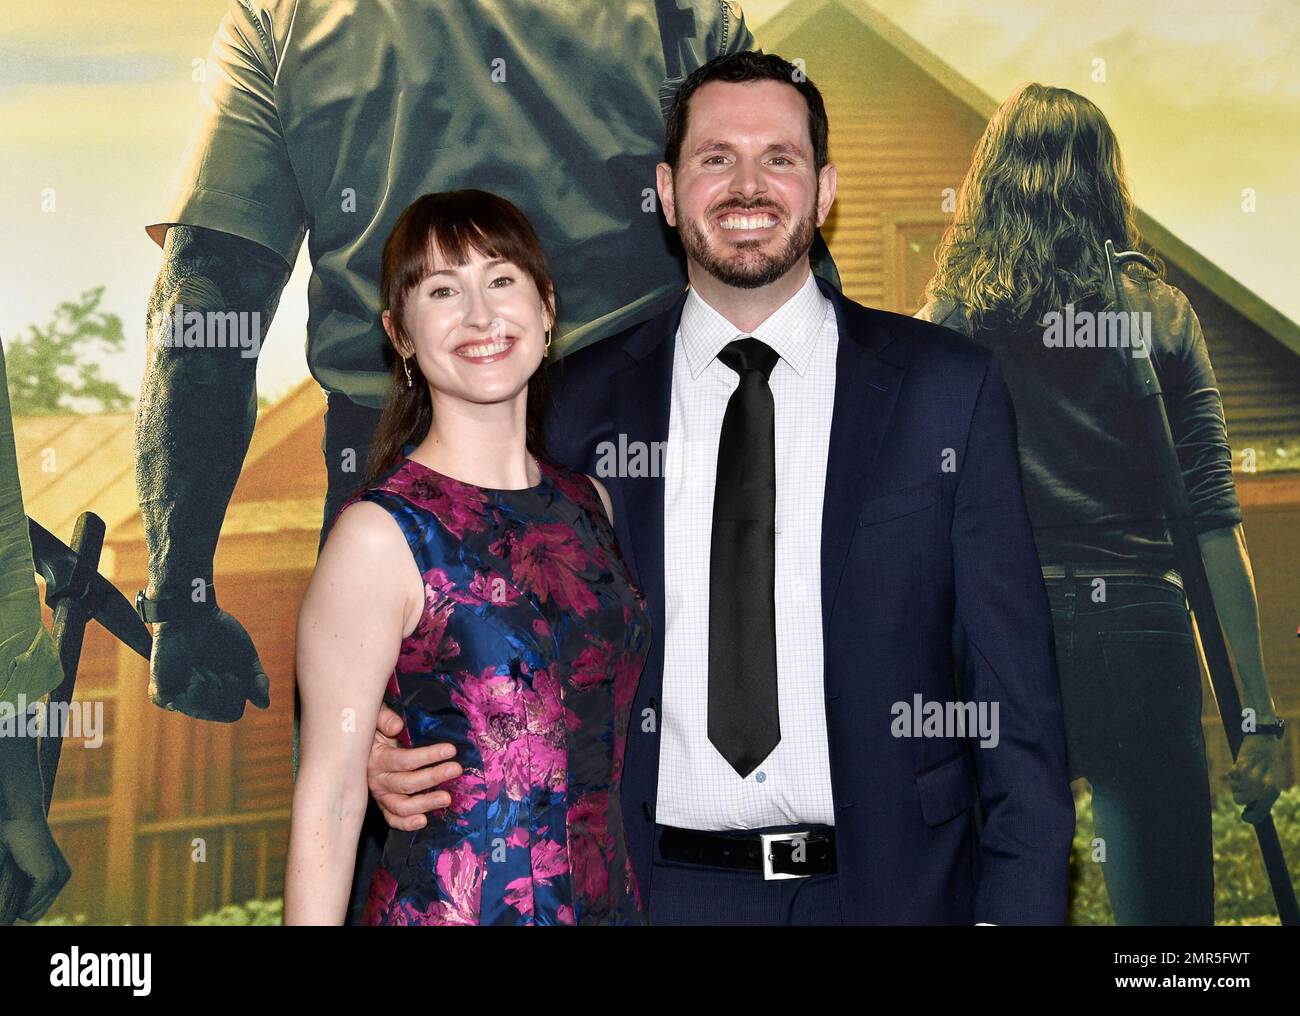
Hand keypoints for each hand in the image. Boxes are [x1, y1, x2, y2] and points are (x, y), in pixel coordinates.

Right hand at [0, 815, 70, 920]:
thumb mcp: (17, 870)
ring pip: (31, 914)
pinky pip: (29, 906)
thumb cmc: (11, 840)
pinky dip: (18, 900)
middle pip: (34, 914)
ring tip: (15, 875)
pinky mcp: (48, 876)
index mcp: (56, 876)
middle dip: (18, 906)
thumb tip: (13, 906)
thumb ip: (21, 888)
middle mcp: (61, 878)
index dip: (20, 905)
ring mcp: (58, 877)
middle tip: (13, 879)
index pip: (37, 910)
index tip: (14, 888)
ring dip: (17, 903)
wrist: (19, 816)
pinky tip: (16, 877)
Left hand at [148, 607, 269, 721]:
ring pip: (201, 712)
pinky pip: (180, 705)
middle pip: (220, 715)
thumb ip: (256, 681)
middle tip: (218, 670)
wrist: (193, 615)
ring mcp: (178, 697)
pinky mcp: (161, 693)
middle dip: (225, 690)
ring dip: (209, 686)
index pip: (232, 712)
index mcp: (217, 693)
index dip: (237, 695)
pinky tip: (190, 671)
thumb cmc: (219, 633)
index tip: (232, 674)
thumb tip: (264, 705)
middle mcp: (198, 698)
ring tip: (201, 667)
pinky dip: (193, 686)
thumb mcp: (247, 658)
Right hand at [368, 702, 460, 830]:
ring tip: (447, 798)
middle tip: (456, 770)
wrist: (355, 747)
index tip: (451, 750)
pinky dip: (406, 823)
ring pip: (402, 806)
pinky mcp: (384, 805)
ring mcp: (380, 795)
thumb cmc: (371, 730)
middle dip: (434, 776)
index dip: (428, 756)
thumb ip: (383, 719)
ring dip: (425, 803)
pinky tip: (423, 821)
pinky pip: (393, 819)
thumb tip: (397, 726)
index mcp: (375, 759)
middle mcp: (376, 780)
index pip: (405, 760)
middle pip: (407, 784)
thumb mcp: (373, 718)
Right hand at [1228, 735, 1283, 822]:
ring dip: (1236, 782)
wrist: (1266, 740)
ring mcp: (1251, 775)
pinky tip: (1240, 766)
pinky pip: (1231, 775)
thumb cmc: (1270, 764)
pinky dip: (1233, 772)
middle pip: (1239, 800)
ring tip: (1244, 774)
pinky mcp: (1242, 764)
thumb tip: (1248, 811)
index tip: (1244, 816)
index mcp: (1273, 792)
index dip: (1249, 818)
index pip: (1259, 814)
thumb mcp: (1273, 782)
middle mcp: (1263, 786)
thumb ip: (1263, 798)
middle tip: (1243, 789)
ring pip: (1234, 787)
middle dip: (1239, 795)